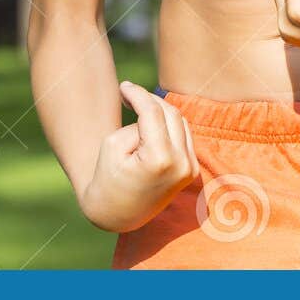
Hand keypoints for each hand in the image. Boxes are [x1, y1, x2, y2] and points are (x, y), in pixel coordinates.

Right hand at [77, 81, 201, 232]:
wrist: (117, 214)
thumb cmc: (108, 178)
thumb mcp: (113, 144)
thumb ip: (137, 122)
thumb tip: (154, 111)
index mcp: (160, 159)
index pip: (153, 111)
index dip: (137, 93)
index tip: (123, 86)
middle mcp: (181, 164)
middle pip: (170, 113)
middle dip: (148, 99)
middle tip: (128, 94)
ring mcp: (190, 169)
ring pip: (180, 121)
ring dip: (159, 111)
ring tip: (137, 108)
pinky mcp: (191, 170)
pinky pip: (183, 135)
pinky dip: (169, 125)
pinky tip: (150, 124)